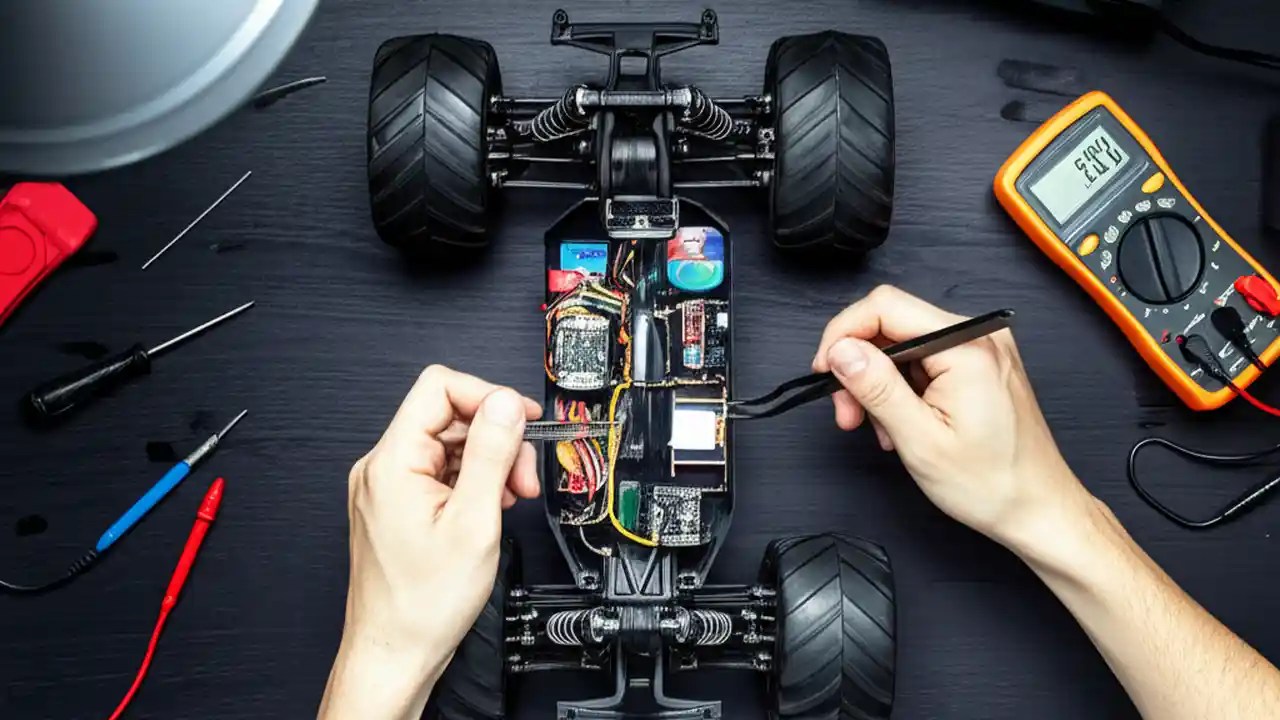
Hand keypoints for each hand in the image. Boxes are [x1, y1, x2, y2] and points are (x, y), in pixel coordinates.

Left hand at [319, 366, 540, 719]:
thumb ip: (492, 454)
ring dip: (489, 465)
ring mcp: (387, 487)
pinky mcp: (397, 505)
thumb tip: (507, 405)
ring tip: (511, 499)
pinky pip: (441, 472)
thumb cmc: (422, 604)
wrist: (394, 652)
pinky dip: (473, 483)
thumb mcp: (475, 522)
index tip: (522, 419)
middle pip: (449, 417)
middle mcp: (382, 468)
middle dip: (496, 440)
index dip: (488, 397)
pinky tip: (490, 509)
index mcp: (392, 462)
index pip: (439, 387)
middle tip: (524, 477)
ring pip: (449, 446)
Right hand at [812, 286, 1094, 551]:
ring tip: (878, 426)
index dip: (844, 334)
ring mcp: (982, 349)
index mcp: (968, 347)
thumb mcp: (920, 440)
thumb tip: (841, 350)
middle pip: (891, 323)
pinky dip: (901, 388)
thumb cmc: (993, 484)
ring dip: (878, 382)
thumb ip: (877, 388)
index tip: (825, 370)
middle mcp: (979, 337)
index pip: (885, 307)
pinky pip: (924, 360)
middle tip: (847, 411)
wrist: (1039, 509)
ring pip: (903, 344)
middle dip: (859, 365)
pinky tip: (901, 422)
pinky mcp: (979, 364)